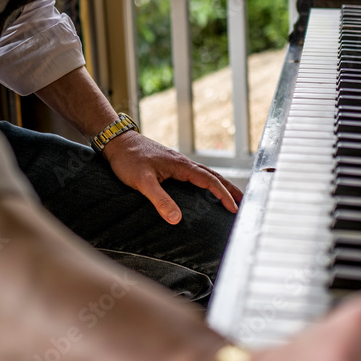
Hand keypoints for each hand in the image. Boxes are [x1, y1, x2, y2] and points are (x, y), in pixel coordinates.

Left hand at [101, 130, 241, 223]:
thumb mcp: (142, 182)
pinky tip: (206, 190)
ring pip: (206, 174)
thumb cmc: (128, 159)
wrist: (117, 141)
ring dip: (221, 185)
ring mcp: (178, 163)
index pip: (209, 181)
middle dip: (230, 189)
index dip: (223, 195)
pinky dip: (208, 182)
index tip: (233, 208)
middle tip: (244, 203)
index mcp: (181, 165)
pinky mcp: (172, 165)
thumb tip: (176, 219)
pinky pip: (197, 174)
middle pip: (214, 176)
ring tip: (231, 197)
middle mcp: (183, 163)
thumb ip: (160, 200)